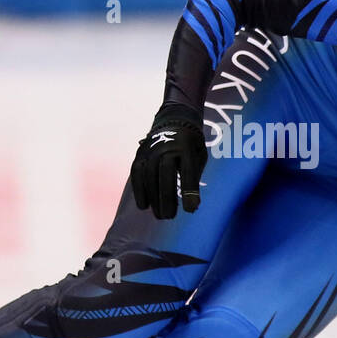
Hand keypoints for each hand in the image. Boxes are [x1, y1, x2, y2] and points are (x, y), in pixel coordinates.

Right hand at [130, 104, 206, 218]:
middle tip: (170, 217)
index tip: (191, 209)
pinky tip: (144, 205)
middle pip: (165, 175)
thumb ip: (194, 177)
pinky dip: (139, 191)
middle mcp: (167, 147)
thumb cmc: (191, 145)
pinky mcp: (140, 154)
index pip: (188, 172)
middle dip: (167, 198)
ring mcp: (151, 150)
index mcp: (186, 147)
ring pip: (149, 177)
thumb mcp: (199, 156)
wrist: (175, 120)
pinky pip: (137, 174)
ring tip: (160, 215)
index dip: (189, 191)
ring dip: (154, 199)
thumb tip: (193, 206)